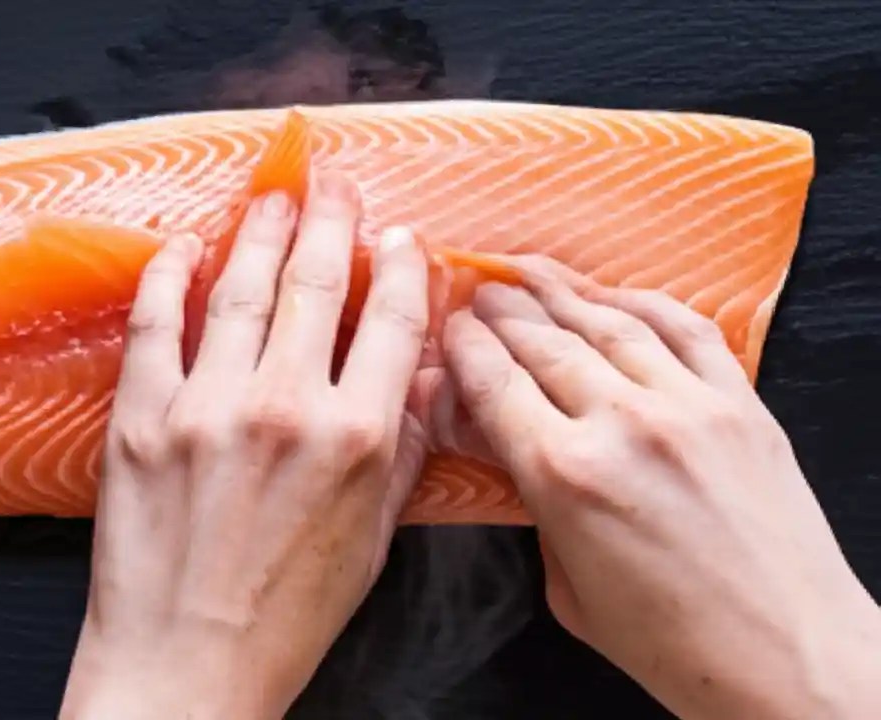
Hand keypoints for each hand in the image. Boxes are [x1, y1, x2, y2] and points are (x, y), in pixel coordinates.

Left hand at [59, 174, 430, 719]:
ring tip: (275, 198)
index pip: (393, 321)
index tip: (399, 239)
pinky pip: (156, 322)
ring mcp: (208, 407)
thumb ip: (399, 446)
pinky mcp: (141, 418)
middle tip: (335, 187)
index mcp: (357, 439)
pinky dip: (170, 273)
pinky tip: (186, 245)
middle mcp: (287, 409)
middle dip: (332, 222)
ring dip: (262, 231)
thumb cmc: (286, 614)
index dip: (400, 267)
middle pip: (319, 283)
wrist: (188, 666)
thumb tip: (419, 372)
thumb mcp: (373, 536)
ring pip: (243, 289)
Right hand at [418, 258, 880, 719]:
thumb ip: (539, 507)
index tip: (448, 326)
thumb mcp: (565, 586)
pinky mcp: (742, 405)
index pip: (494, 381)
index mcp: (564, 475)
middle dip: (501, 311)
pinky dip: (641, 302)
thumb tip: (523, 454)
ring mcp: (689, 406)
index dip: (463, 345)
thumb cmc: (672, 644)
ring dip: (559, 292)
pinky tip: (610, 293)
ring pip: (608, 323)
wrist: (786, 657)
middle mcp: (622, 425)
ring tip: (526, 273)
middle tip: (476, 291)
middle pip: (543, 341)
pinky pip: (685, 329)